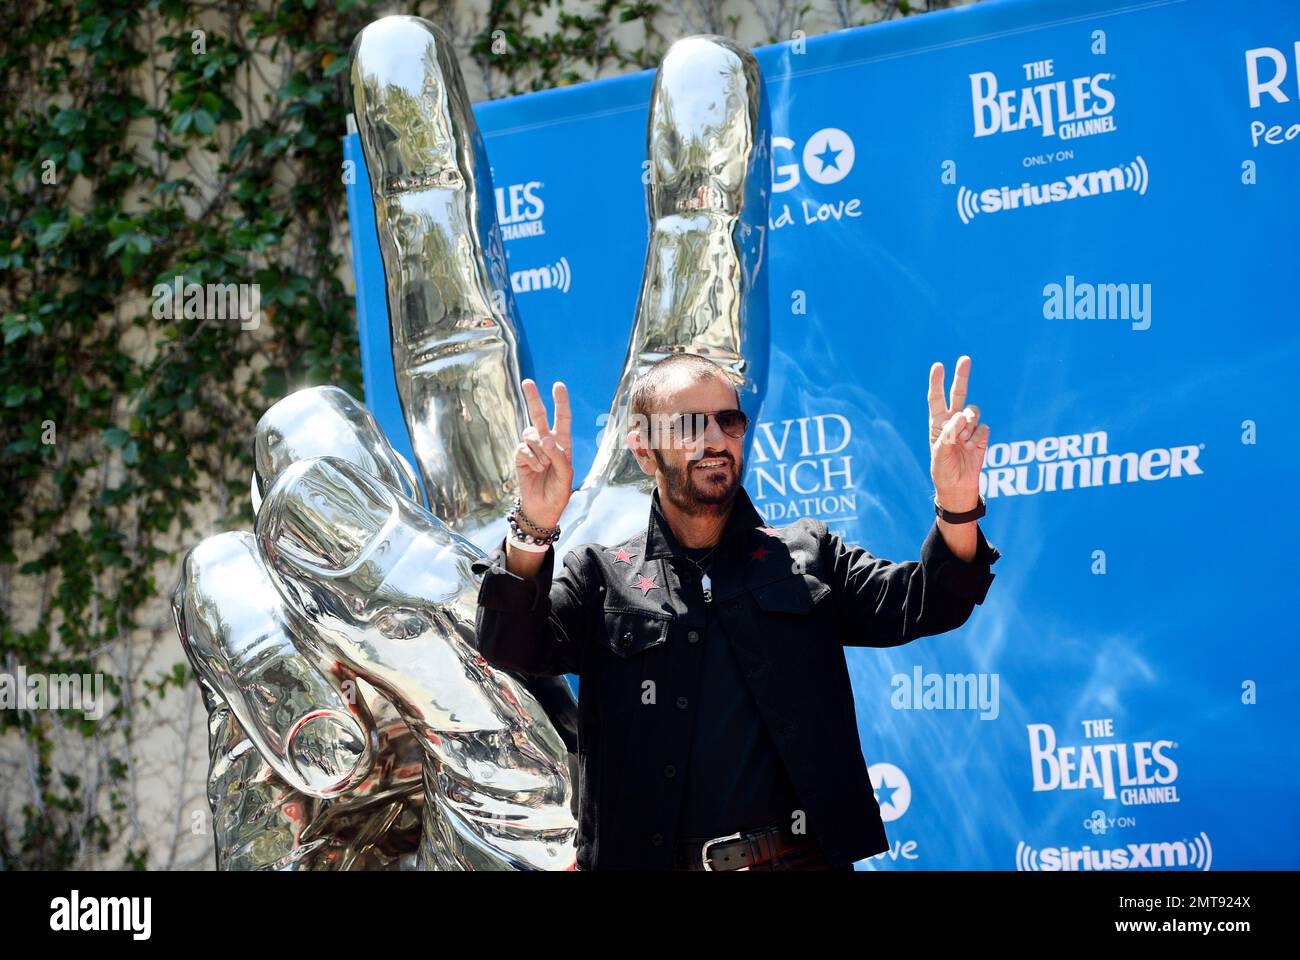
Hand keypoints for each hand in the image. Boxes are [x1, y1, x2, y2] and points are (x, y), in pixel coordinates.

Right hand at [516, 379, 574, 531]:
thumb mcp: (565, 474)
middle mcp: (546, 442)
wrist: (542, 508)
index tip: (558, 385)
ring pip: (530, 434)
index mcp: (562, 443)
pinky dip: (531, 459)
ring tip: (545, 466)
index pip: (562, 419)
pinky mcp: (520, 457)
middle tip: (527, 382)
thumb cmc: (558, 491)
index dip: (560, 402)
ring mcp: (532, 449)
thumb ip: (558, 455)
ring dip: (539, 450)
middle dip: (533, 398)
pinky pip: (523, 448)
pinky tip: (536, 470)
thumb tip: (544, 438)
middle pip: (538, 415)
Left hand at [928, 355, 988, 512]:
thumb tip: (962, 416)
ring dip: (968, 425)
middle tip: (965, 358)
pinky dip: (977, 437)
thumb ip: (949, 433)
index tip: (938, 366)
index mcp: (938, 423)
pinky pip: (983, 427)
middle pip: (958, 394)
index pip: (936, 398)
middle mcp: (953, 421)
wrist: (958, 486)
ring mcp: (969, 427)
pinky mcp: (981, 435)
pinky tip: (971, 448)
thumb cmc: (943, 469)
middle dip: (962, 376)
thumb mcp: (940, 452)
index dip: (937, 382)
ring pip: (973, 412)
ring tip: (962, 441)